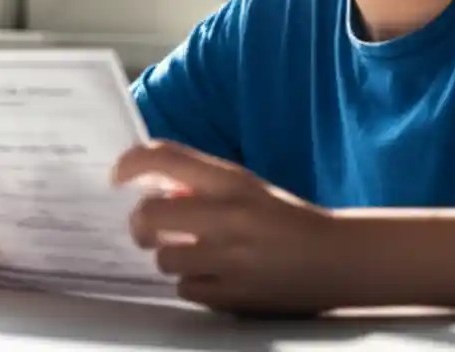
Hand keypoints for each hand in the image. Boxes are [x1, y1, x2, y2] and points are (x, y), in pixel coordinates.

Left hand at [112, 141, 341, 315]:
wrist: (337, 258)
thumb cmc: (287, 218)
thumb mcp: (247, 188)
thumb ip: (202, 186)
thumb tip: (149, 189)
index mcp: (233, 182)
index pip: (165, 158)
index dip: (131, 163)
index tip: (117, 176)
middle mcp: (229, 217)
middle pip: (148, 216)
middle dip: (141, 224)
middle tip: (150, 228)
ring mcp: (230, 259)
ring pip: (163, 259)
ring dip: (171, 257)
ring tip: (198, 254)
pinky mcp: (233, 295)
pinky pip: (185, 289)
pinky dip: (193, 284)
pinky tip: (216, 275)